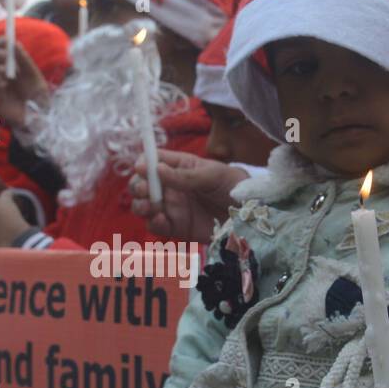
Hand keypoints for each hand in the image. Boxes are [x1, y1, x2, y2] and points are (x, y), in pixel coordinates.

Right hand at [0, 38, 50, 129]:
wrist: (39, 115)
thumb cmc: (37, 94)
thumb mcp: (33, 75)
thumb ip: (24, 60)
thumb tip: (14, 43)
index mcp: (8, 63)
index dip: (0, 43)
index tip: (5, 42)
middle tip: (3, 56)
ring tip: (3, 71)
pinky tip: (3, 84)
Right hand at [129, 149, 246, 242]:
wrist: (250, 215)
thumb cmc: (233, 186)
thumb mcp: (213, 175)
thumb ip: (186, 176)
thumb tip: (157, 169)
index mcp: (178, 167)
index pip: (153, 161)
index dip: (143, 163)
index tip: (142, 168)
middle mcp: (170, 186)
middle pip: (142, 184)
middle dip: (138, 186)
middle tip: (145, 191)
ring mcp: (171, 207)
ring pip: (144, 205)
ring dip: (141, 205)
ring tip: (149, 206)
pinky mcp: (175, 227)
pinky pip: (156, 226)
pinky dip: (154, 223)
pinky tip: (161, 219)